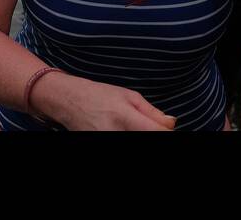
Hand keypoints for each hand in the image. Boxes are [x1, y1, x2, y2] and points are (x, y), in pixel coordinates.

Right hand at [38, 73, 175, 130]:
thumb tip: (172, 124)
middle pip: (145, 140)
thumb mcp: (129, 96)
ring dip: (139, 136)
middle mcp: (114, 133)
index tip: (166, 129)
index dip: (166, 132)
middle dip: (151, 134)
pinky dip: (125, 137)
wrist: (69, 102)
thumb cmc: (100, 95)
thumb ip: (152, 112)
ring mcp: (105, 141)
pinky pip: (120, 143)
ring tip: (129, 126)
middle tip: (145, 126)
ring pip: (134, 142)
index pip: (156, 133)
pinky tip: (121, 129)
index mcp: (125, 116)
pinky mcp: (99, 145)